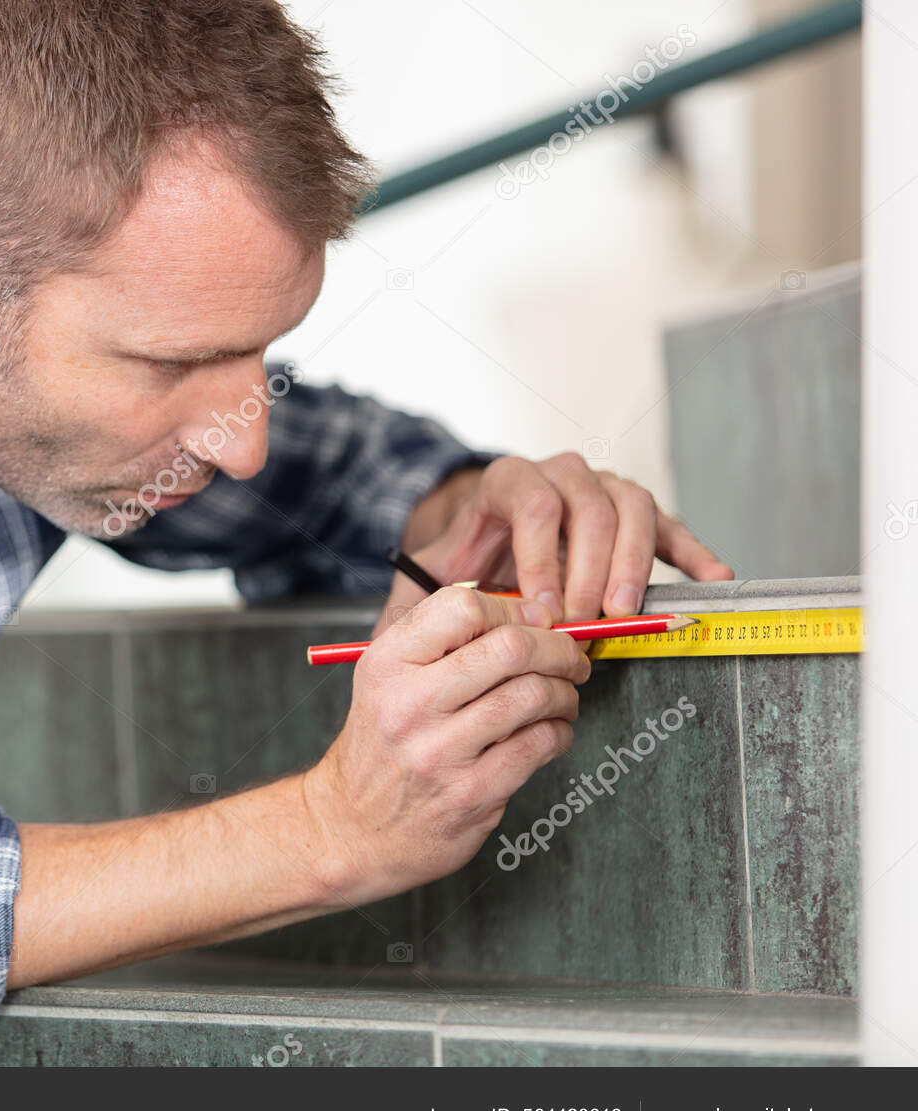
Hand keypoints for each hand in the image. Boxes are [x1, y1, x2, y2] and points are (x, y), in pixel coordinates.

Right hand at [304, 587, 591, 903]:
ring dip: (564, 693)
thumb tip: (529, 614)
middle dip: (557, 649)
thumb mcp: (384, 682)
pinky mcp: (472, 794)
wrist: (352, 828)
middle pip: (511, 648)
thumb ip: (441, 644)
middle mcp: (409, 704)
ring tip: (562, 698)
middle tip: (569, 659)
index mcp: (386, 665)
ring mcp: (440, 752)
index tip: (534, 621)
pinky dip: (559, 732)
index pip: (462, 607)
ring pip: (534, 696)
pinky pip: (540, 745)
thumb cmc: (380, 749)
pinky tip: (550, 732)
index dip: (513, 609)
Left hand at [400, 455, 733, 621]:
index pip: (531, 505)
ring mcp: (600, 486)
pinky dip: (691, 551)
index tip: (543, 612)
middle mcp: (557, 473)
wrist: (483, 532)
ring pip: (631, 508)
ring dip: (630, 565)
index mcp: (505, 481)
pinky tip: (712, 578)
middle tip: (583, 625)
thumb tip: (398, 638)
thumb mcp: (429, 574)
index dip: (541, 559)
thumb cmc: (460, 561)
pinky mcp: (633, 511)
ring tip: (623, 614)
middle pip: (588, 508)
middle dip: (587, 572)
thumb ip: (419, 599)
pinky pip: (668, 525)